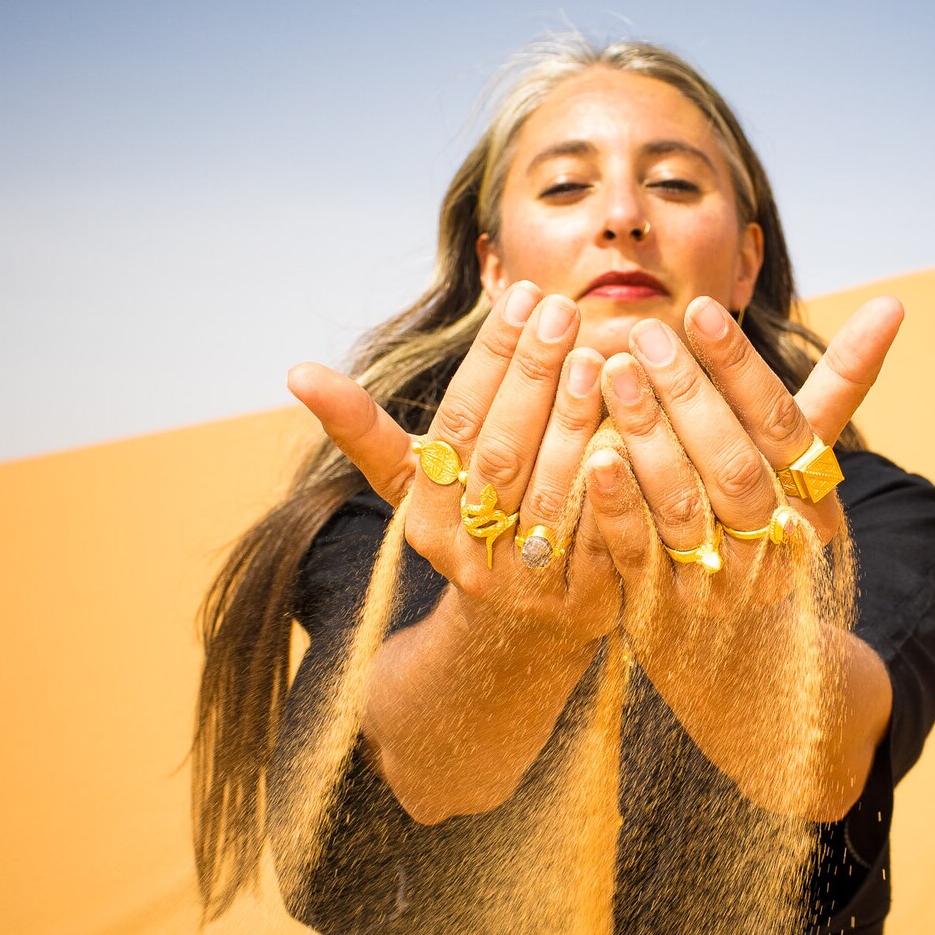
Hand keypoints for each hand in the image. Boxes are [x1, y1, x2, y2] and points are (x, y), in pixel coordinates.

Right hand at [286, 281, 620, 649]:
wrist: (514, 638)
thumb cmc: (467, 531)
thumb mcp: (413, 488)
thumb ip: (363, 431)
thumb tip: (296, 373)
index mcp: (425, 521)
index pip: (455, 426)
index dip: (489, 360)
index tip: (520, 297)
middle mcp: (471, 556)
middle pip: (502, 454)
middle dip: (533, 377)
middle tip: (563, 310)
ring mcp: (528, 585)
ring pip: (553, 492)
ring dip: (576, 421)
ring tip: (598, 355)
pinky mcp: (586, 605)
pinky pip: (605, 535)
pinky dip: (619, 482)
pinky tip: (637, 428)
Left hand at [584, 293, 904, 635]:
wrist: (733, 640)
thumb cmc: (764, 513)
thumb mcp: (801, 457)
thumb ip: (840, 381)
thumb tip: (891, 303)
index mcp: (812, 499)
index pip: (782, 425)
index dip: (741, 370)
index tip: (701, 311)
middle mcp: (773, 544)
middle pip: (734, 465)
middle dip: (689, 397)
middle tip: (646, 337)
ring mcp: (718, 581)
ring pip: (683, 505)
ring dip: (647, 437)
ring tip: (612, 374)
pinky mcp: (661, 605)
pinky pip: (637, 552)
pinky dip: (616, 505)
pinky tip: (594, 456)